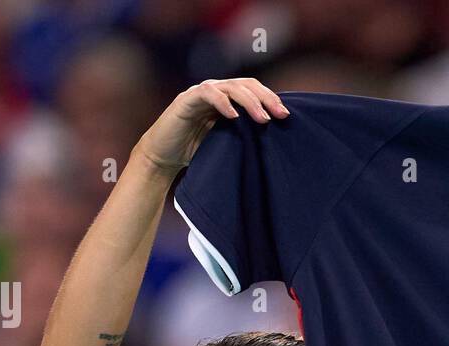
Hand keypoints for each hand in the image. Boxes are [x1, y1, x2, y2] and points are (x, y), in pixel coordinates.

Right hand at [133, 78, 289, 173]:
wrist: (162, 158)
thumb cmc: (195, 153)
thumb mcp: (227, 143)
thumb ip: (244, 136)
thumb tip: (275, 142)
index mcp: (227, 100)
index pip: (253, 90)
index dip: (270, 99)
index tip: (286, 116)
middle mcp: (216, 92)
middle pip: (246, 84)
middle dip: (265, 98)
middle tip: (280, 115)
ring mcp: (200, 94)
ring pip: (230, 86)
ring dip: (249, 101)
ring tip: (262, 118)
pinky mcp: (185, 100)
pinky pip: (207, 93)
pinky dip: (222, 102)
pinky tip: (233, 115)